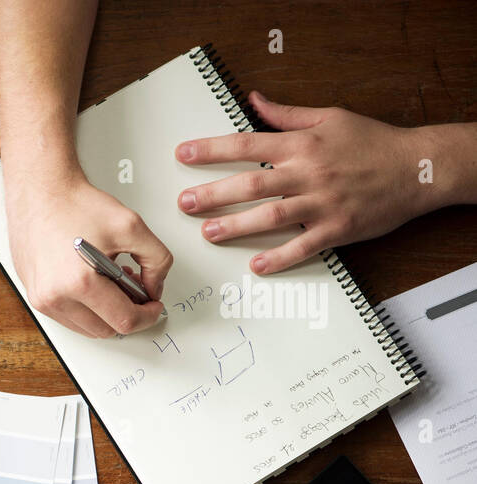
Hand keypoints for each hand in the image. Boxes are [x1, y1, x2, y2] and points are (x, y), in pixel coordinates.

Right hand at [4, 171, 170, 337]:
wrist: (40, 192)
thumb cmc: (76, 205)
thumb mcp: (131, 226)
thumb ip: (156, 260)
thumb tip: (155, 287)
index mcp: (79, 283)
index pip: (123, 321)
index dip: (146, 317)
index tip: (153, 307)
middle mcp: (55, 297)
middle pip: (105, 330)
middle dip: (126, 314)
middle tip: (135, 291)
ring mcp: (41, 299)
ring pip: (86, 328)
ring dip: (105, 313)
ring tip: (112, 284)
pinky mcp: (33, 296)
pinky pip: (68, 317)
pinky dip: (86, 307)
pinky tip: (92, 283)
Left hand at [176, 92, 440, 274]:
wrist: (418, 168)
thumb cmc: (373, 142)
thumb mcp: (330, 117)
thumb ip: (286, 114)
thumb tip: (253, 99)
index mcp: (303, 145)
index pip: (247, 144)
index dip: (212, 150)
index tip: (183, 154)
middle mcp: (309, 173)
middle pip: (251, 184)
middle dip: (213, 194)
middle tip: (184, 203)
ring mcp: (322, 203)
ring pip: (271, 216)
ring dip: (236, 226)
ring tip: (208, 233)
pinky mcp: (338, 228)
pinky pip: (303, 246)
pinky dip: (280, 258)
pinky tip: (256, 266)